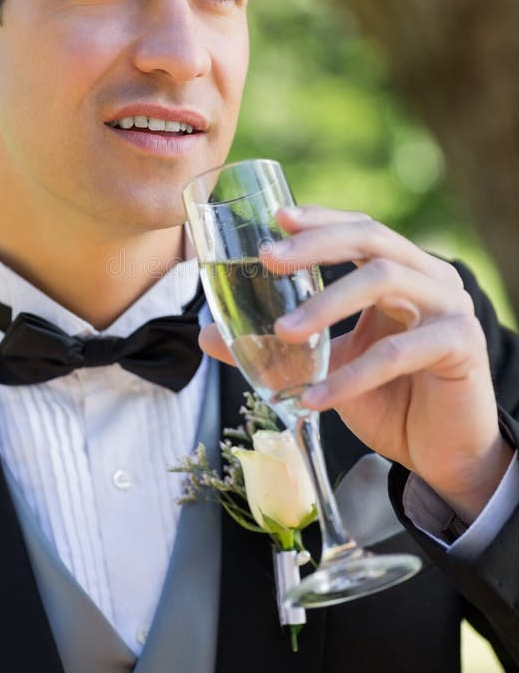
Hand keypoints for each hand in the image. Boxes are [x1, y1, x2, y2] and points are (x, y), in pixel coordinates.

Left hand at [200, 206, 512, 522]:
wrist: (441, 454)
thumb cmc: (387, 401)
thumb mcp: (325, 367)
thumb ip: (277, 348)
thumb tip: (208, 334)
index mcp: (403, 272)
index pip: (360, 229)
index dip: (321, 219)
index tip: (276, 218)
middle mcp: (431, 277)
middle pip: (372, 239)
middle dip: (317, 244)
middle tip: (268, 258)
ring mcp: (451, 306)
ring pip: (383, 281)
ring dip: (326, 304)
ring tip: (282, 330)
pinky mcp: (463, 345)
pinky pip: (397, 353)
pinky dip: (350, 375)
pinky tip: (314, 398)